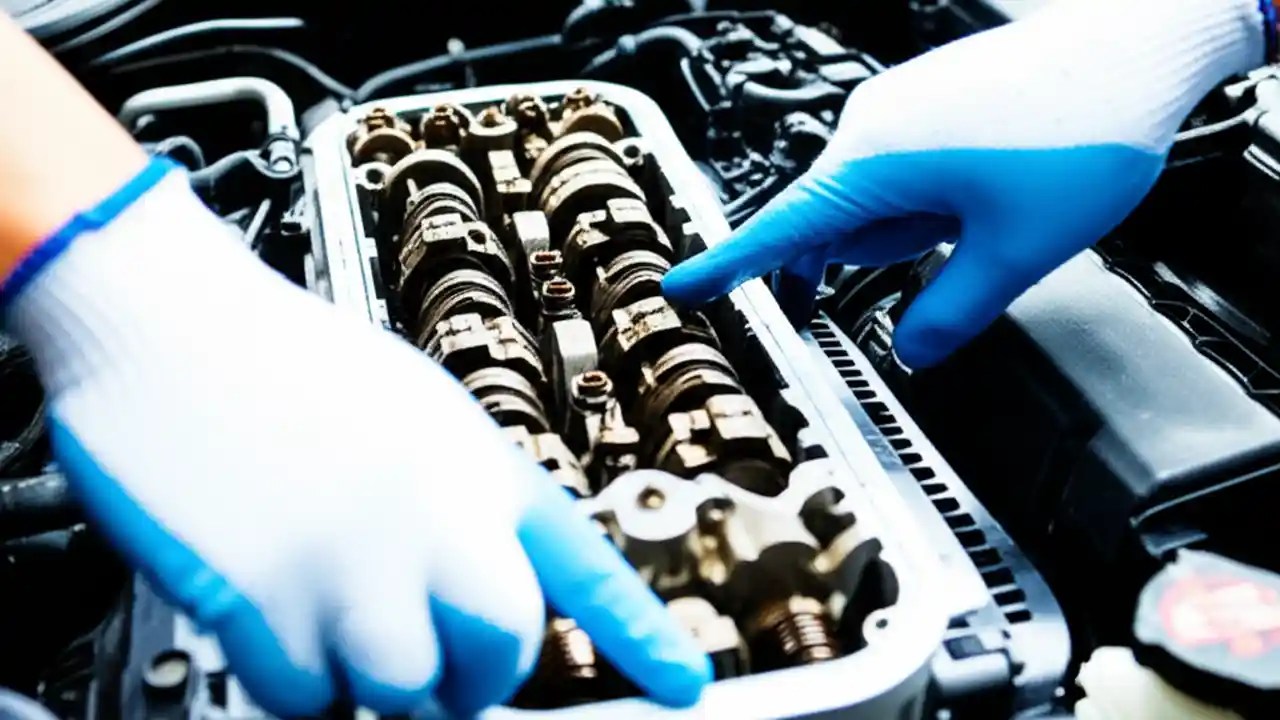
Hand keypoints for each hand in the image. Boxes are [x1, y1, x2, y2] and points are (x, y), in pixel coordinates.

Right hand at [5, 162, 709, 716]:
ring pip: (402, 691)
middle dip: (467, 679)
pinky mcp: (263, 596)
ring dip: (369, 676)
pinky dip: (291, 677)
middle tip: (429, 662)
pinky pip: (304, 696)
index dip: (642, 635)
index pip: (582, 564)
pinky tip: (270, 610)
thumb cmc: (282, 361)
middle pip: (501, 652)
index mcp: (475, 463)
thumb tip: (475, 587)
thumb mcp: (412, 412)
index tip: (684, 684)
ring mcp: (351, 557)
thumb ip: (455, 502)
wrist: (166, 315)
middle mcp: (430, 513)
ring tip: (327, 611)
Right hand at [663, 0, 1263, 367]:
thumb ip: (951, 315)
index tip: (679, 290)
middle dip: (878, 256)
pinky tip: (987, 194)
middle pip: (836, 221)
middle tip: (944, 259)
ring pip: (877, 197)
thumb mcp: (1016, 251)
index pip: (780, 229)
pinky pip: (902, 167)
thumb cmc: (1085, 125)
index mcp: (873, 160)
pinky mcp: (927, 101)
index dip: (727, 268)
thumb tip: (911, 354)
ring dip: (916, 228)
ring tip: (987, 214)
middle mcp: (871, 125)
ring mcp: (899, 107)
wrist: (1145, 39)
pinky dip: (929, 198)